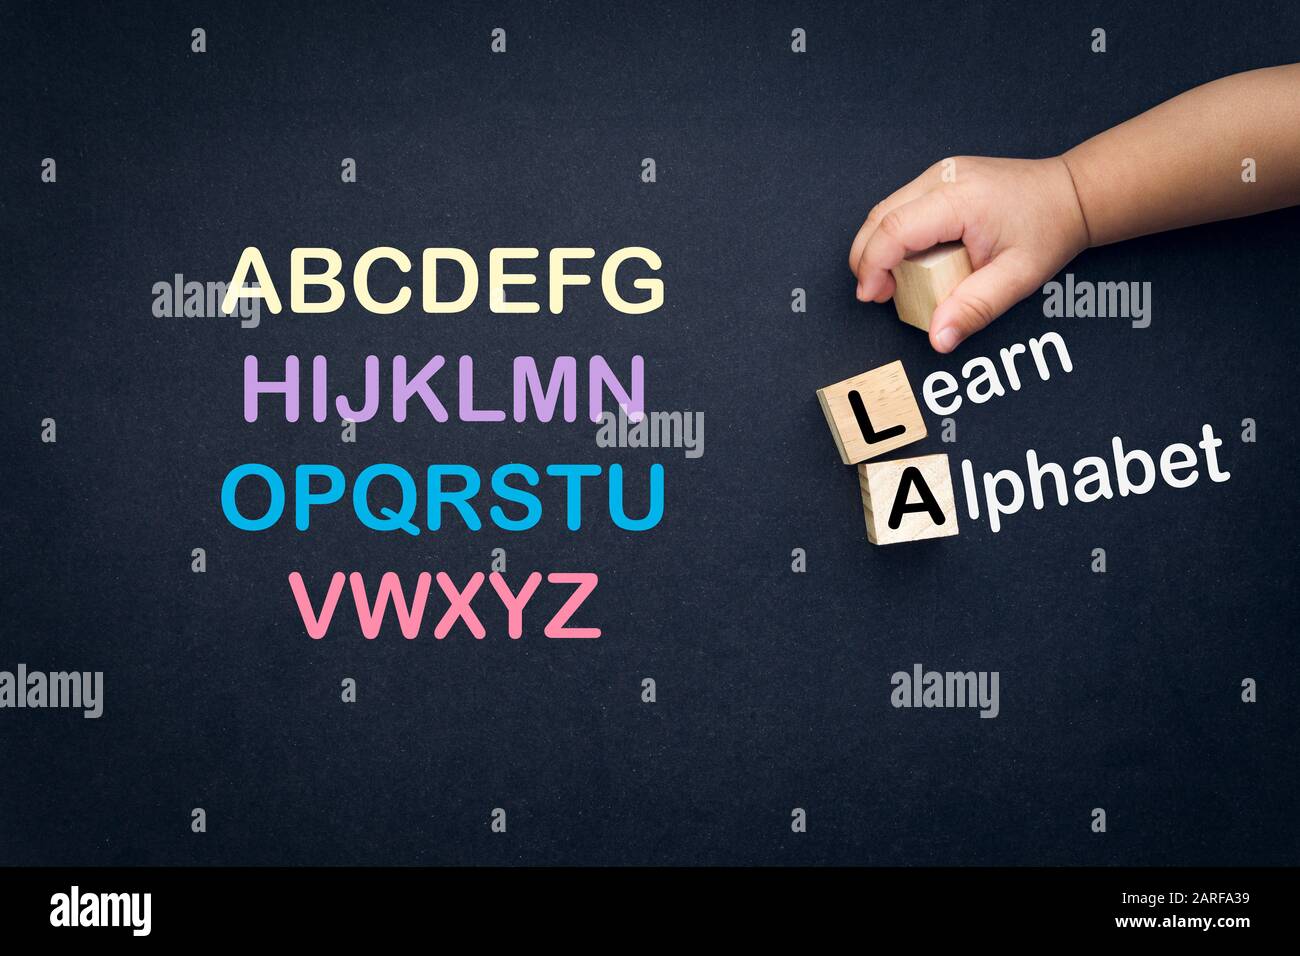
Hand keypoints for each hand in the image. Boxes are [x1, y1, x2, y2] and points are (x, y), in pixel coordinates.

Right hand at [848, 156, 1090, 351]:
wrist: (1071, 194)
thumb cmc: (1049, 230)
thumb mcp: (1018, 278)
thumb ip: (974, 309)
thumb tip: (939, 338)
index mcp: (961, 198)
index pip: (895, 228)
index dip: (872, 264)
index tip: (871, 295)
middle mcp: (944, 177)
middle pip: (880, 216)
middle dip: (867, 258)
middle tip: (879, 294)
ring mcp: (941, 173)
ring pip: (885, 209)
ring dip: (878, 247)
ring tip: (892, 282)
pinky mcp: (941, 178)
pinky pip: (901, 206)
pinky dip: (893, 235)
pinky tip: (907, 261)